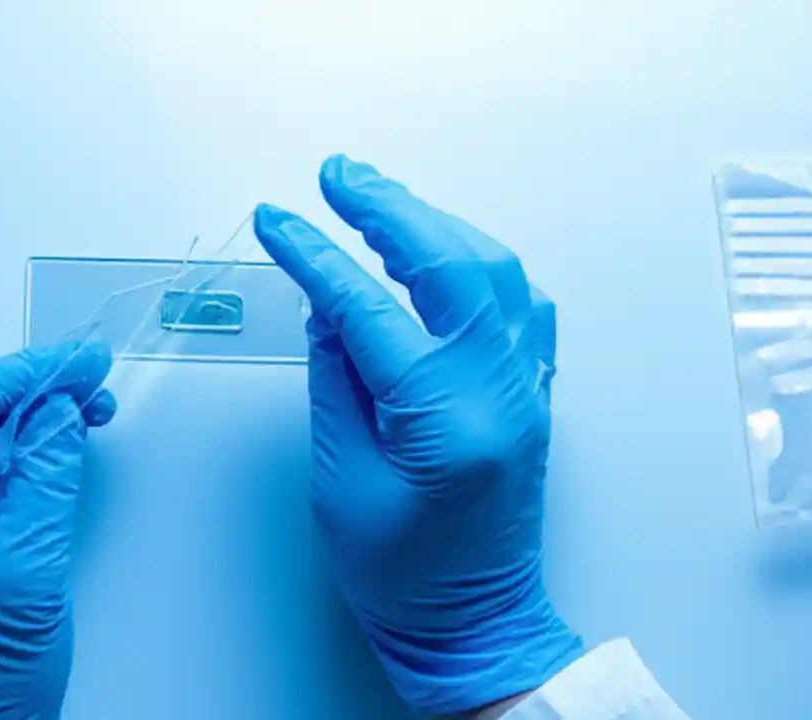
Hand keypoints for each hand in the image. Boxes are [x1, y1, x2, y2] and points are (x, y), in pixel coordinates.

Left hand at [0, 342, 115, 719]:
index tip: (74, 360)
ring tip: (87, 412)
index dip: (23, 372)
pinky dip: (21, 460)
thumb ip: (46, 474)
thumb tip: (59, 409)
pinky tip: (58, 447)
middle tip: (90, 380)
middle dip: (32, 394)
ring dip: (31, 424)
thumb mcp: (28, 562)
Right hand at [254, 155, 582, 714]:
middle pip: (449, 265)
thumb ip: (334, 382)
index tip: (279, 223)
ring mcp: (526, 390)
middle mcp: (499, 392)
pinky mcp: (532, 395)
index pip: (368, 308)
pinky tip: (450, 252)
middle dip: (388, 207)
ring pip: (495, 272)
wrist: (474, 626)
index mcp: (444, 420)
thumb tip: (326, 308)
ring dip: (436, 225)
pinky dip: (482, 265)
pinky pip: (521, 306)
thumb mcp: (342, 481)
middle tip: (339, 175)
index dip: (315, 257)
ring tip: (380, 200)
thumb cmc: (404, 580)